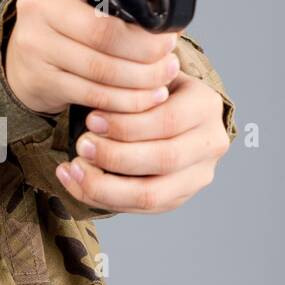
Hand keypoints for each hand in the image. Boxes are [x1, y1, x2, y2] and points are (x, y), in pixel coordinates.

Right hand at [5, 0, 180, 116]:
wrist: (24, 57)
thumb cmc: (63, 21)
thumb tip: (167, 9)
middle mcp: (39, 4)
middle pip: (102, 31)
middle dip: (146, 46)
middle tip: (168, 49)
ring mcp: (36, 44)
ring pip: (101, 68)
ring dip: (141, 77)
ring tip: (164, 74)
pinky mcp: (42, 78)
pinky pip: (94, 94)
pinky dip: (126, 99)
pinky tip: (146, 96)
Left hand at [56, 70, 230, 213]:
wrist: (170, 112)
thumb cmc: (150, 89)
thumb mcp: (146, 75)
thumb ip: (132, 81)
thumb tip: (104, 86)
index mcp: (206, 105)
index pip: (168, 121)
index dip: (126, 125)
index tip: (90, 120)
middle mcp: (211, 143)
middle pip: (164, 160)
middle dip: (114, 156)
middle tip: (81, 146)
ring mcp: (197, 176)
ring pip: (151, 195)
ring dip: (104, 185)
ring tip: (73, 168)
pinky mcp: (178, 198)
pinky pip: (137, 209)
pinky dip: (99, 197)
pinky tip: (73, 181)